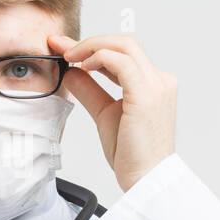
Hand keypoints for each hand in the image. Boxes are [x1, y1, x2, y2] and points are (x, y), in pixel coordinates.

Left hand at [48, 33, 176, 191]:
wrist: (146, 178)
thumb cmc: (132, 154)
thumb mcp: (104, 113)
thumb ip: (90, 91)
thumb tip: (71, 72)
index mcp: (153, 84)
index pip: (122, 55)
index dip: (92, 47)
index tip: (65, 47)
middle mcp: (159, 80)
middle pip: (124, 44)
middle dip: (89, 41)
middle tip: (60, 45)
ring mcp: (156, 85)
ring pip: (123, 46)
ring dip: (92, 46)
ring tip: (69, 55)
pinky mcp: (146, 94)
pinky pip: (121, 62)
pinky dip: (99, 57)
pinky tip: (83, 66)